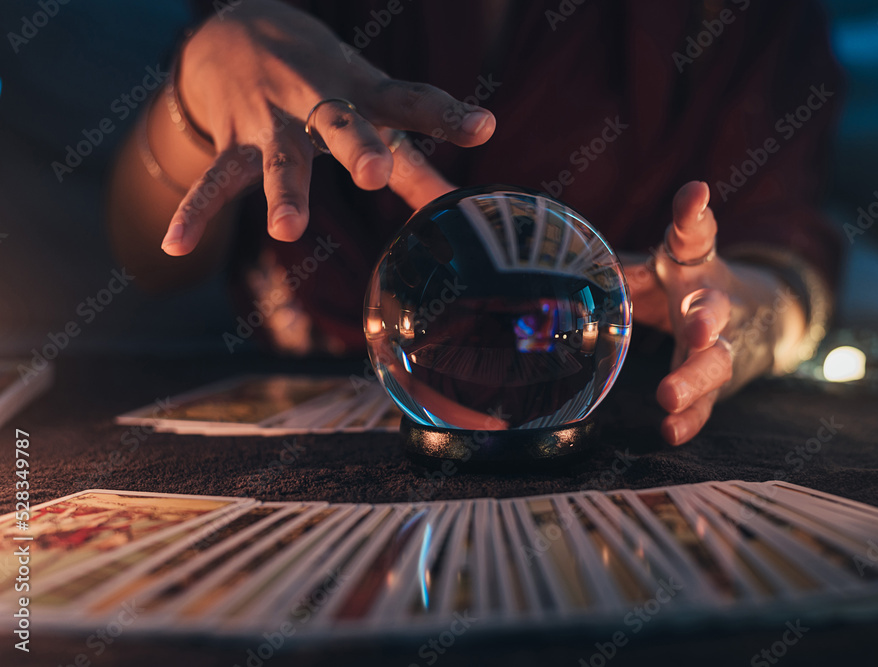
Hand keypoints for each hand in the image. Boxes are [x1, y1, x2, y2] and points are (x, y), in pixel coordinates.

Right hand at [160, 0, 489, 255]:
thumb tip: (456, 207)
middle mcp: (318, 101)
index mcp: (363, 93)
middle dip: (356, 145)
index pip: (411, 101)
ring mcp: (272, 119)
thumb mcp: (371, 110)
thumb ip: (414, 164)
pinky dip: (194, 210)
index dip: (447, 115)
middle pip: (340, 122)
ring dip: (282, 190)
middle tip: (374, 171)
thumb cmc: (327, 83)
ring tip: (286, 231)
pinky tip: (175, 245)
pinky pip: (213, 178)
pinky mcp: (233, 136)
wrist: (240, 29)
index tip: (483, 128)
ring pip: (277, 156)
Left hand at [624, 182, 805, 444]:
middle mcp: (717, 304)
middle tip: (696, 328)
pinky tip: (670, 432)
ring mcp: (722, 346)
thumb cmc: (691, 285)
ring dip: (693, 379)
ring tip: (668, 395)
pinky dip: (690, 420)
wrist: (757, 317)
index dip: (694, 215)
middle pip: (715, 310)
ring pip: (715, 364)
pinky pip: (705, 406)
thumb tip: (586, 264)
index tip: (694, 195)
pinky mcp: (716, 383)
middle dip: (706, 318)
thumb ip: (631, 265)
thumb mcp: (666, 264)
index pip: (697, 236)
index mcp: (700, 267)